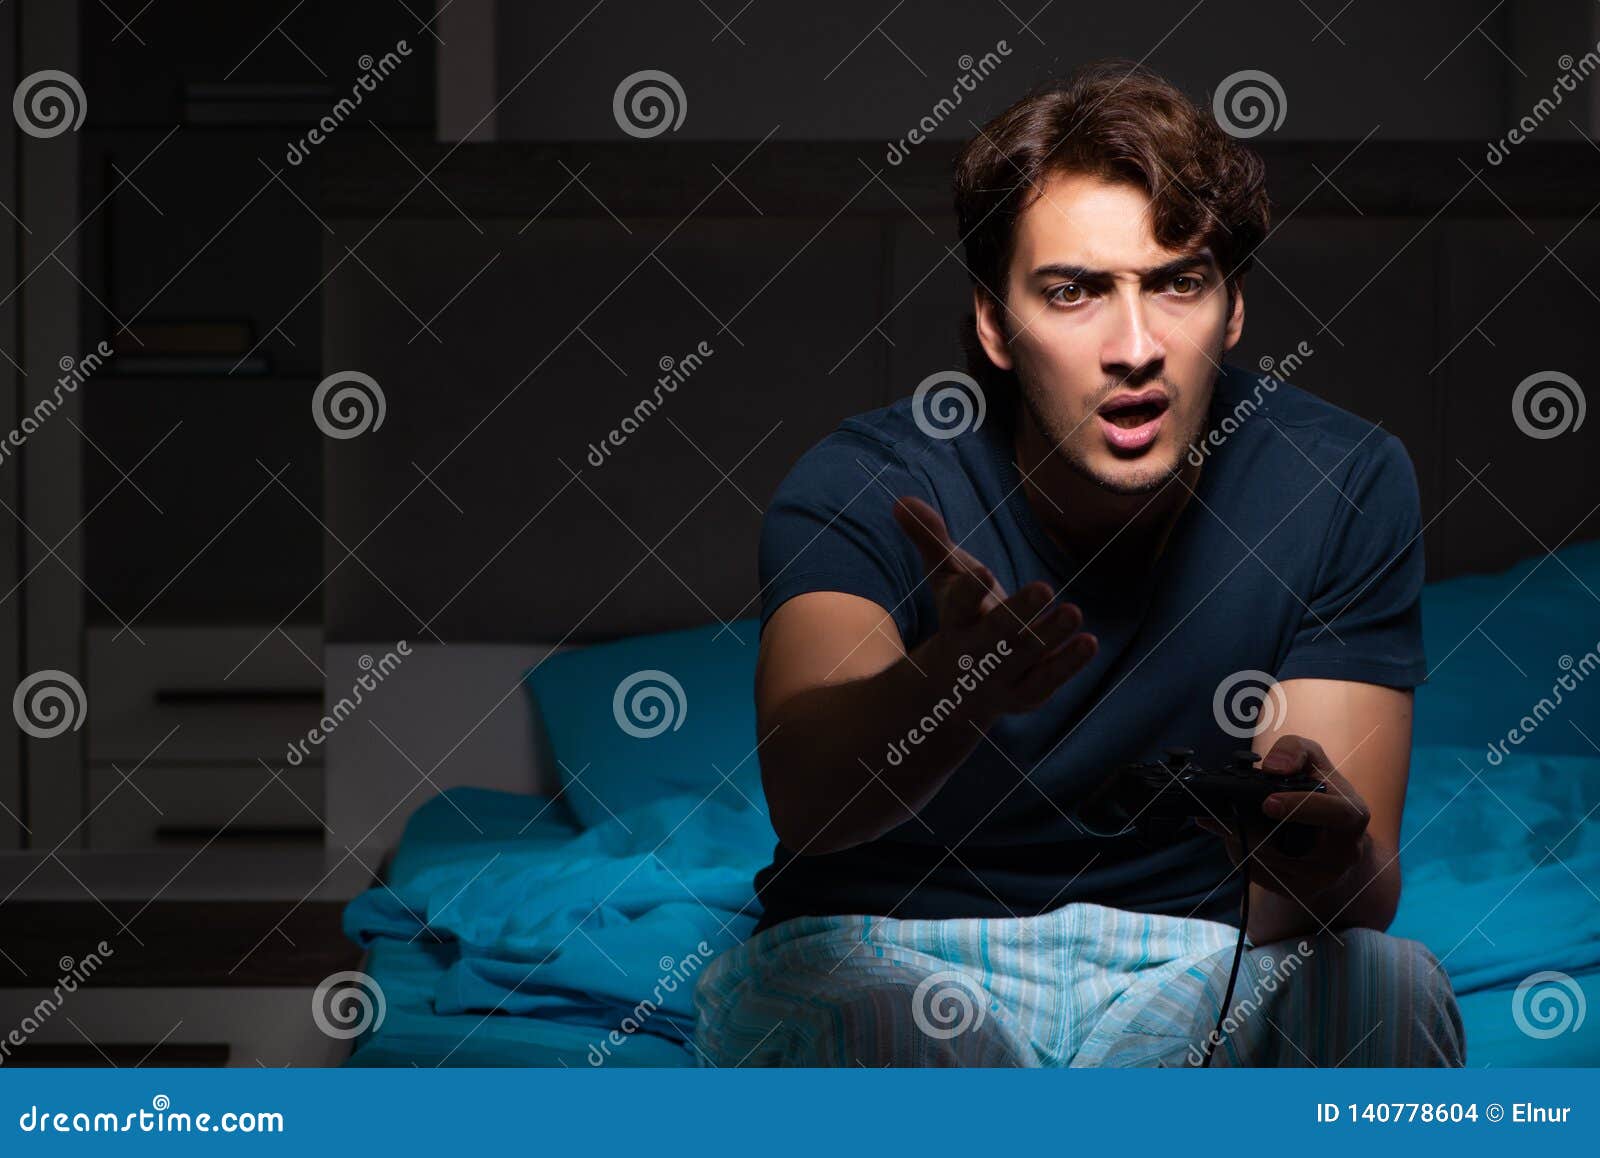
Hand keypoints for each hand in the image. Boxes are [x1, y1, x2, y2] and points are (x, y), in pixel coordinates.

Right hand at [891, 495, 1097, 722]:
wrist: (953, 692)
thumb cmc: (957, 619)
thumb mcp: (943, 579)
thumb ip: (929, 539)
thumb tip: (901, 501)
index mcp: (954, 622)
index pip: (957, 606)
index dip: (968, 591)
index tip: (982, 572)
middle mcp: (976, 651)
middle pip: (997, 632)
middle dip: (1019, 612)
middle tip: (1044, 587)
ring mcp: (1002, 676)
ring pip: (1027, 656)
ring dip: (1050, 635)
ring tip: (1074, 612)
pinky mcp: (1027, 693)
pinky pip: (1048, 680)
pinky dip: (1069, 663)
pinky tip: (1090, 641)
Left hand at [1195, 734, 1371, 901]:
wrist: (1337, 843)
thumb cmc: (1323, 795)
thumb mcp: (1315, 762)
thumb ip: (1295, 750)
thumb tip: (1273, 767)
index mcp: (1352, 817)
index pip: (1334, 813)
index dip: (1300, 807)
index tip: (1268, 803)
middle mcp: (1342, 853)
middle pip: (1286, 843)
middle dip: (1249, 826)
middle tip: (1217, 812)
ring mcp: (1321, 878)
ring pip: (1265, 858)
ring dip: (1235, 836)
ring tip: (1220, 818)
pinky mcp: (1299, 893)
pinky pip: (1257, 873)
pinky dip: (1239, 853)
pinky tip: (1234, 837)